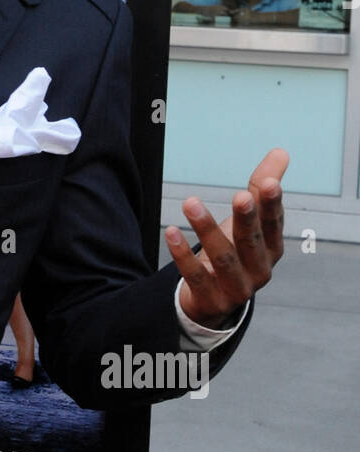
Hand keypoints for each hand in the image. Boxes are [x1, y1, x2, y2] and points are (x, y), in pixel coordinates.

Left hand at [166, 148, 287, 327]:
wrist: (216, 299)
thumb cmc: (237, 251)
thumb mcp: (250, 222)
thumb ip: (262, 188)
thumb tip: (280, 151)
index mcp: (272, 249)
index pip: (273, 224)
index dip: (272, 205)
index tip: (269, 183)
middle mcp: (259, 270)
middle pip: (251, 242)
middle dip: (246, 219)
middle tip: (240, 196)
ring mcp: (236, 288)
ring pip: (223, 258)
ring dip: (207, 229)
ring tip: (190, 202)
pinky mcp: (211, 300)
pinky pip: (195, 276)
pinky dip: (182, 255)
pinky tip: (171, 232)